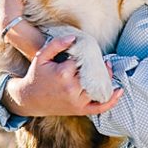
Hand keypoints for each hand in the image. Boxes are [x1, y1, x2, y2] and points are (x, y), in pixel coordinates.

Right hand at [3, 34, 123, 117]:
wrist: (28, 99)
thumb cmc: (36, 75)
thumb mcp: (42, 56)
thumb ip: (57, 44)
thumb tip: (73, 37)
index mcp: (63, 74)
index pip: (83, 59)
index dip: (85, 53)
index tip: (84, 50)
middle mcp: (72, 89)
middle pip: (93, 73)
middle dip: (98, 64)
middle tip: (101, 58)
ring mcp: (76, 101)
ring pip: (98, 87)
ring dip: (106, 77)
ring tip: (107, 66)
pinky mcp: (78, 110)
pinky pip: (98, 107)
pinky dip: (110, 101)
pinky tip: (119, 91)